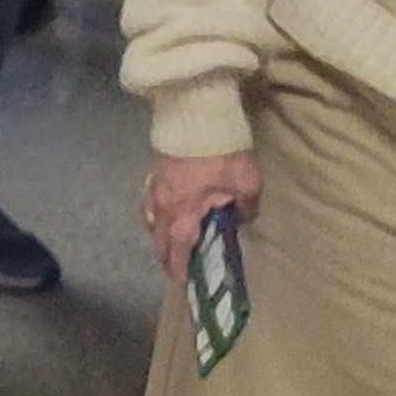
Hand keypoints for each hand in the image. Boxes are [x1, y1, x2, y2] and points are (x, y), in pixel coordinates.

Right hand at [141, 152, 259, 273]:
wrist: (197, 111)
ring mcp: (155, 185)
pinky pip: (149, 199)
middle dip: (166, 257)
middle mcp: (163, 203)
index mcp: (184, 210)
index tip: (183, 283)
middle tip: (176, 269)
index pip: (178, 248)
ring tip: (170, 241)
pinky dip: (154, 211)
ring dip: (159, 235)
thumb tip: (242, 218)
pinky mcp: (154, 169)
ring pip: (150, 219)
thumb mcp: (246, 182)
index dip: (179, 268)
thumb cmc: (222, 151)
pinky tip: (163, 208)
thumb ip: (245, 207)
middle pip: (158, 238)